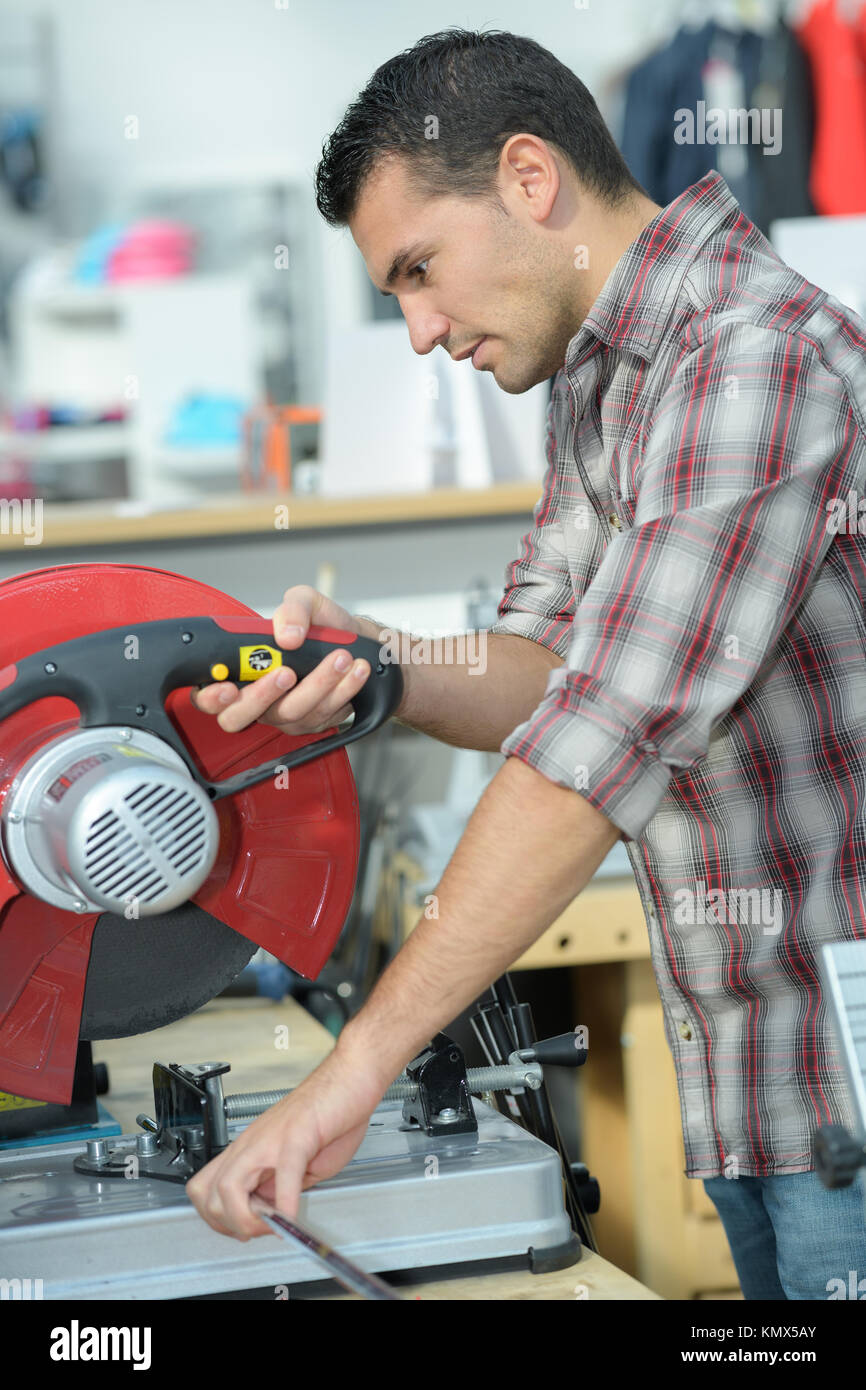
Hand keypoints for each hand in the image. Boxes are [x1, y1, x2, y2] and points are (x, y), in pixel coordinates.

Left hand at [186, 1042, 386, 1238]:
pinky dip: (285, 1204)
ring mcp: (270, 1140)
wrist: (350, 1078)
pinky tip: (293, 1217)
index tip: (249, 1228)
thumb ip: (279, 1185)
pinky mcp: (297, 1137)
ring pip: (228, 1187)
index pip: (205, 1190)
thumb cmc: (328, 1113)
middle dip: (229, 1225)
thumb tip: (266, 1209)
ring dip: (246, 1219)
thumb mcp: (296, 1160)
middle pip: (206, 1194)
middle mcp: (251, 1144)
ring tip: (272, 1225)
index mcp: (248, 1149)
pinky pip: (283, 1176)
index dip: (221, 1219)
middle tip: (260, 1230)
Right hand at [190, 585, 370, 736]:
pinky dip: (343, 690)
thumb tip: (286, 636)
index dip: (211, 698)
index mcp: (238, 672)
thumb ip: (292, 609)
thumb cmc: (318, 625)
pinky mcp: (314, 722)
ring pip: (292, 713)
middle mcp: (256, 700)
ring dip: (318, 685)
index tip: (228, 688)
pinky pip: (324, 715)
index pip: (206, 696)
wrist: (356, 642)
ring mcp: (284, 715)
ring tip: (342, 658)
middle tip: (288, 672)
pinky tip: (356, 671)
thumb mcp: (304, 602)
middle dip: (264, 695)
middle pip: (241, 717)